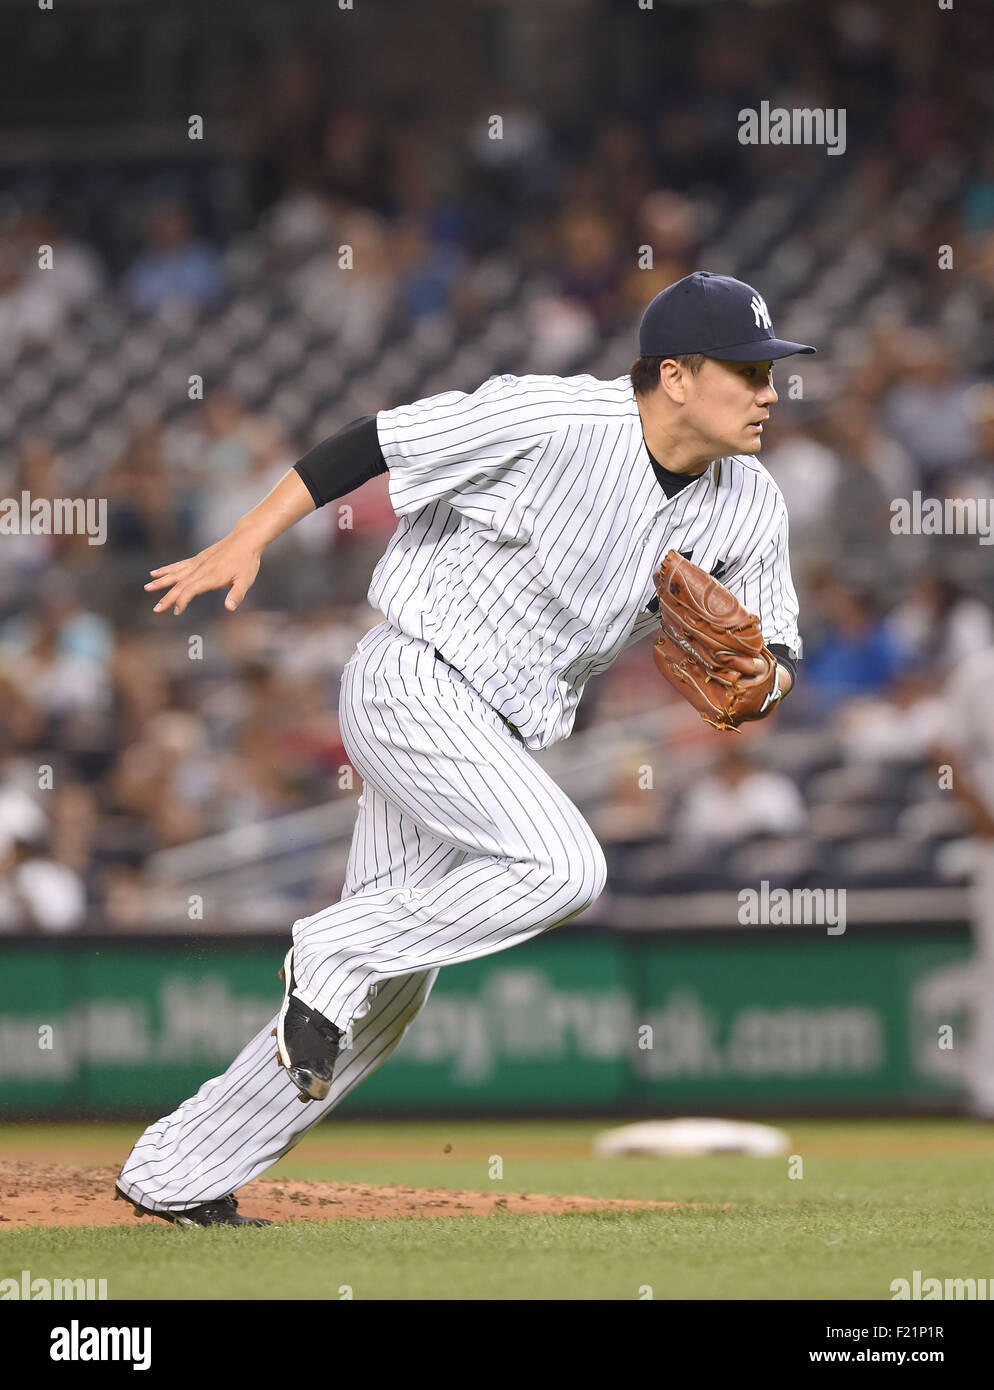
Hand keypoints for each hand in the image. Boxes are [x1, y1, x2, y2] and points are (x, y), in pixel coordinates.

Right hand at [144, 531, 261, 614]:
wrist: (245, 539)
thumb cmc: (247, 562)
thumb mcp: (246, 581)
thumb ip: (236, 595)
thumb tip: (229, 608)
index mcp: (211, 577)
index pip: (191, 590)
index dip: (182, 601)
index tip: (176, 611)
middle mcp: (200, 569)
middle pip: (180, 585)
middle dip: (167, 597)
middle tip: (156, 609)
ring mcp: (197, 563)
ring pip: (175, 574)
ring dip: (161, 582)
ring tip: (147, 588)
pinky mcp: (197, 559)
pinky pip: (178, 565)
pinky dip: (166, 569)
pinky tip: (154, 573)